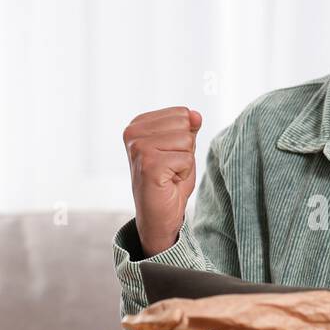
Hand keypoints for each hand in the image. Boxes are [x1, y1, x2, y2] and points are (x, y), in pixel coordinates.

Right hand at [123, 106, 202, 255]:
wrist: (159, 216)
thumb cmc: (170, 182)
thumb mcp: (182, 149)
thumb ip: (188, 128)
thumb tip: (195, 114)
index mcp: (138, 124)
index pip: (181, 113)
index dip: (184, 137)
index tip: (169, 156)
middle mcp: (133, 133)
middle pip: (184, 124)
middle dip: (186, 148)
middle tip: (171, 167)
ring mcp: (139, 148)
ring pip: (186, 140)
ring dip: (185, 161)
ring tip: (169, 174)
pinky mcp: (149, 164)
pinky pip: (186, 159)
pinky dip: (184, 173)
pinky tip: (169, 182)